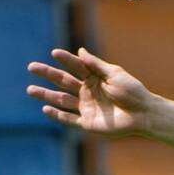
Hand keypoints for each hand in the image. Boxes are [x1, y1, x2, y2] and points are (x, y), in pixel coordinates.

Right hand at [26, 47, 153, 136]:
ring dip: (46, 95)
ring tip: (30, 89)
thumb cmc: (133, 92)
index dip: (65, 59)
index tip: (54, 53)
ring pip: (62, 100)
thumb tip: (80, 51)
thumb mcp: (114, 74)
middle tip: (31, 67)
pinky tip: (45, 109)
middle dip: (47, 74)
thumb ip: (96, 64)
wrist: (143, 114)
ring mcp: (87, 107)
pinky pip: (70, 119)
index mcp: (94, 78)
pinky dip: (58, 115)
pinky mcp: (89, 123)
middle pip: (63, 81)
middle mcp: (88, 92)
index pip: (75, 66)